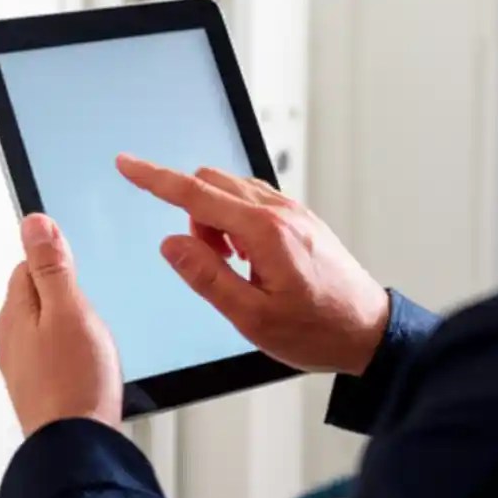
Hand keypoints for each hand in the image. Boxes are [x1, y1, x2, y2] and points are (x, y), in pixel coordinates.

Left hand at [0, 214, 122, 435]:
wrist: (77, 445)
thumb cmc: (75, 383)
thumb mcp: (70, 310)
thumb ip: (51, 266)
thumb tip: (33, 223)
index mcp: (15, 314)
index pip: (28, 265)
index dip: (59, 262)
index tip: (81, 269)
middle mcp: (11, 339)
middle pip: (38, 297)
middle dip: (66, 295)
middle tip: (93, 308)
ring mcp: (24, 366)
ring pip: (47, 327)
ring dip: (70, 327)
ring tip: (94, 339)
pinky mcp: (41, 388)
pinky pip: (55, 356)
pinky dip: (72, 354)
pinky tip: (90, 365)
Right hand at [117, 154, 388, 375]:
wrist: (369, 332)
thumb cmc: (317, 331)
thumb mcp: (252, 318)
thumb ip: (207, 277)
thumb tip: (171, 244)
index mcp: (265, 232)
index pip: (195, 194)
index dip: (155, 179)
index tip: (127, 164)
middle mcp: (281, 212)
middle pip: (211, 185)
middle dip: (193, 216)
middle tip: (211, 264)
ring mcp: (293, 211)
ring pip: (231, 191)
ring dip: (215, 221)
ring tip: (236, 269)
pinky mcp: (300, 219)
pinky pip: (253, 202)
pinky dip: (236, 223)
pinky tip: (250, 259)